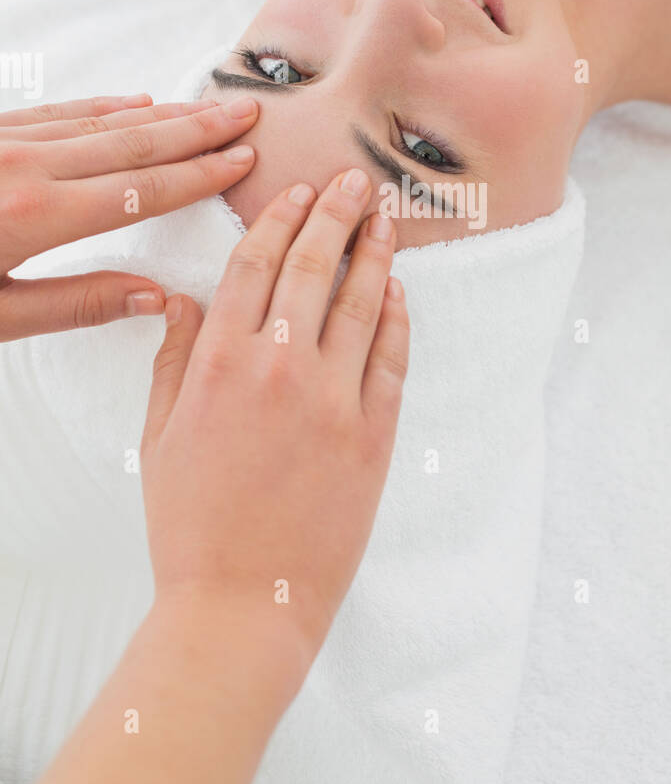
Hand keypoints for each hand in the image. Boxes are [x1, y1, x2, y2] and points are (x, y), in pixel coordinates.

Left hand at [0, 91, 259, 340]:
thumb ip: (75, 304)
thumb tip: (154, 296)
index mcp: (34, 215)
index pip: (141, 191)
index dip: (199, 175)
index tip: (242, 160)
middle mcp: (24, 166)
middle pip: (133, 144)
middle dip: (197, 129)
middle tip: (245, 113)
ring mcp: (4, 140)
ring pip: (100, 121)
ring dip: (161, 114)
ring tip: (206, 108)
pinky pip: (56, 110)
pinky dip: (102, 106)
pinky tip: (134, 101)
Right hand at [140, 168, 409, 702]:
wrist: (244, 603)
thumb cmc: (192, 525)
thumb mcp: (161, 438)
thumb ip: (174, 361)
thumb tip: (183, 302)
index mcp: (217, 364)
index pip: (253, 266)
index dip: (279, 221)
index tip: (297, 193)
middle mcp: (277, 369)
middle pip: (313, 268)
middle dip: (335, 215)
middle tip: (354, 180)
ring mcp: (332, 400)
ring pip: (360, 303)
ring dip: (374, 252)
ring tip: (384, 217)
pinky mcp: (373, 434)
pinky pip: (391, 358)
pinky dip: (396, 316)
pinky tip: (397, 290)